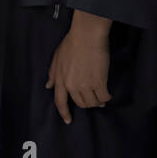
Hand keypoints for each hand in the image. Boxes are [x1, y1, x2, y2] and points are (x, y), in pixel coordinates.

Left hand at [46, 9, 111, 123]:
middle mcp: (71, 85)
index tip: (68, 120)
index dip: (64, 113)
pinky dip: (106, 97)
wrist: (86, 37)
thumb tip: (48, 85)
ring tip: (101, 96)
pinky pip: (104, 97)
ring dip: (98, 101)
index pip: (59, 101)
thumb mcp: (56, 58)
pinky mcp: (99, 82)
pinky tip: (107, 93)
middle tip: (93, 99)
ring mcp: (85, 85)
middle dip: (87, 103)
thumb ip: (53, 73)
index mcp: (59, 79)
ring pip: (93, 103)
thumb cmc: (71, 44)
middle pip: (80, 103)